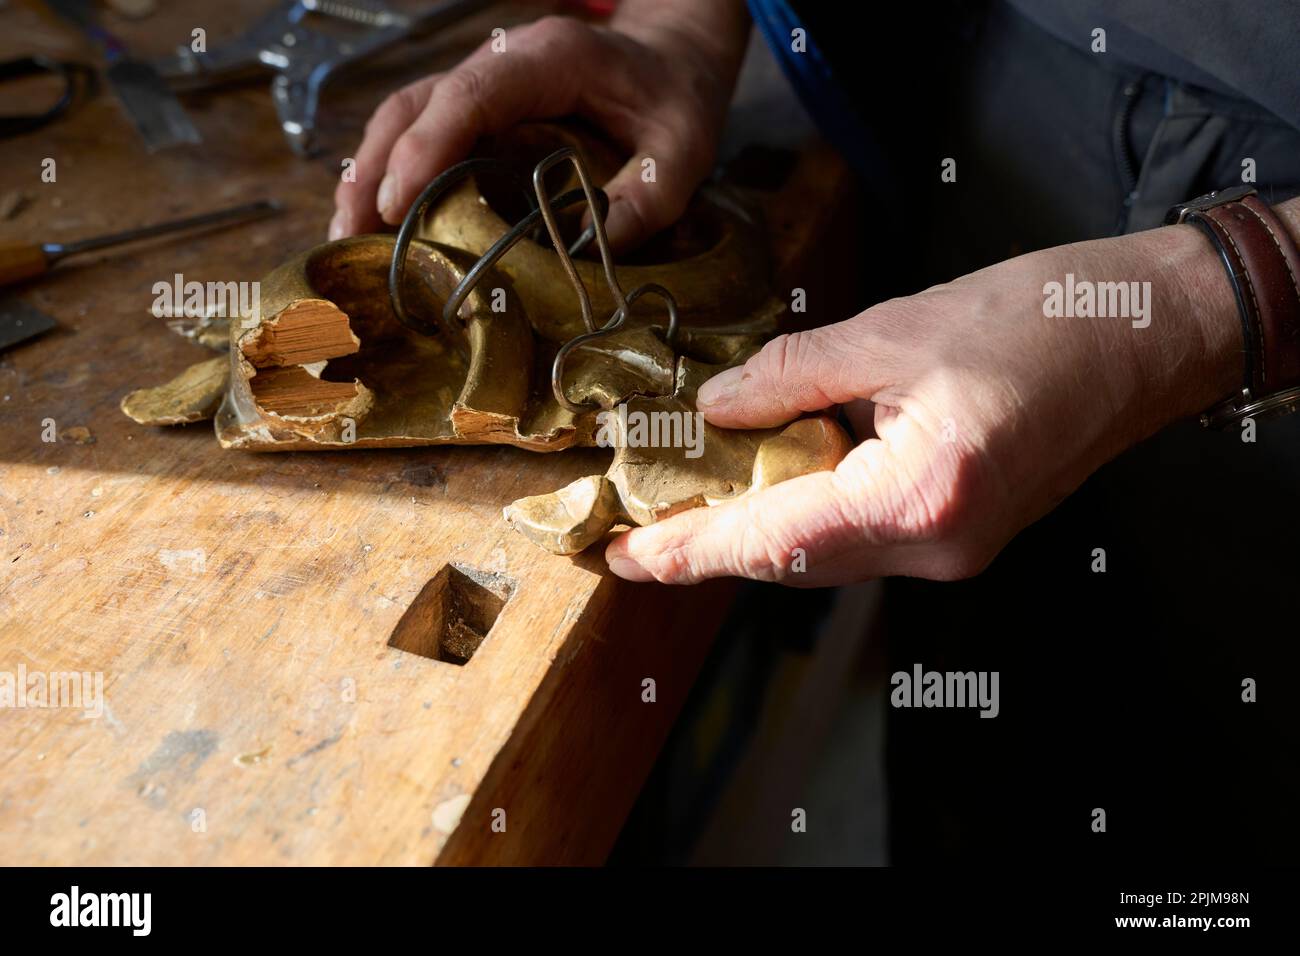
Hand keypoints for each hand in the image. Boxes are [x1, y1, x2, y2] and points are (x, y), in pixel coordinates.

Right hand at [330, 2, 749, 249]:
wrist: (673, 53)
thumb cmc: (675, 96)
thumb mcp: (683, 150)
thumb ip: (646, 199)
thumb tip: (590, 251)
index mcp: (551, 60)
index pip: (470, 96)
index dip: (425, 147)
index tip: (395, 204)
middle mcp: (503, 60)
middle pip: (417, 105)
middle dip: (376, 169)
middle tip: (349, 237)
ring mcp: (485, 79)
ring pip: (406, 114)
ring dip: (369, 171)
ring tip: (345, 236)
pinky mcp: (479, 104)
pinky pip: (421, 129)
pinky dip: (390, 170)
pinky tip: (374, 219)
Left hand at [605, 222, 1242, 585]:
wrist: (1146, 335)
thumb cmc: (1042, 319)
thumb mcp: (896, 329)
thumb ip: (794, 374)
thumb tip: (717, 404)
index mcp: (918, 498)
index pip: (775, 540)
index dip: (693, 551)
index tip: (626, 558)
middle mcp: (935, 547)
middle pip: (793, 561)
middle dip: (712, 546)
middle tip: (638, 531)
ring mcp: (954, 549)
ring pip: (824, 555)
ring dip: (755, 533)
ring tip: (686, 508)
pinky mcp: (961, 532)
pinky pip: (861, 537)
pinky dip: (806, 514)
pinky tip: (769, 484)